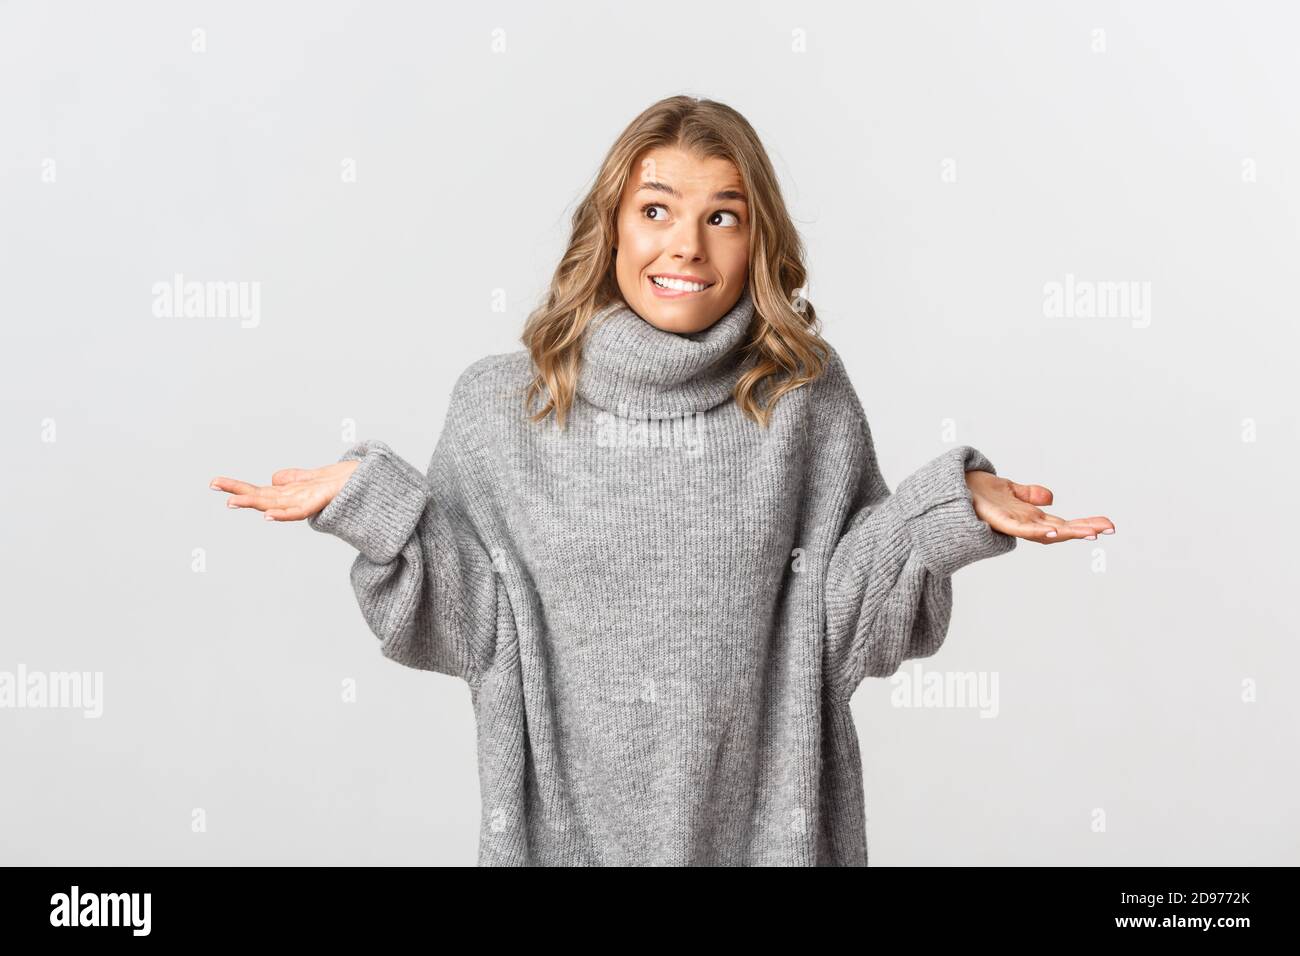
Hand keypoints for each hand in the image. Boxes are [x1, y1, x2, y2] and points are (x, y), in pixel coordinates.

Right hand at [209, 460, 360, 520]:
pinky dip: (284, 513)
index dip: (240, 487)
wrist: (381, 488)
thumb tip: (274, 478)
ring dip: (253, 503)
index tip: (216, 482)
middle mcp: (300, 498)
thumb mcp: (319, 476)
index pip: (262, 490)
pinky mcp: (326, 500)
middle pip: (264, 496)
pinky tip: (268, 515)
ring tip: (231, 502)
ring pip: (277, 503)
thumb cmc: (352, 483)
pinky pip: (302, 510)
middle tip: (212, 484)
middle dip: (238, 492)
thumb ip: (297, 478)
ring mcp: (311, 500)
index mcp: (296, 493)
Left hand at [964, 470, 1114, 543]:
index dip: (1083, 525)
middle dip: (1085, 529)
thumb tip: (1051, 498)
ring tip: (1092, 533)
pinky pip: (1020, 529)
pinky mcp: (997, 521)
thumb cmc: (976, 493)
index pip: (1062, 524)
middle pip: (1060, 529)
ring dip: (1069, 533)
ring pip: (1045, 532)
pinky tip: (1053, 531)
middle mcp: (1023, 524)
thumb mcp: (1009, 490)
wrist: (949, 489)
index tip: (1107, 525)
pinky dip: (1037, 531)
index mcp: (1028, 517)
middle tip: (1111, 529)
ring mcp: (1012, 524)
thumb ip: (1029, 495)